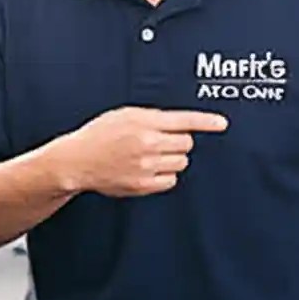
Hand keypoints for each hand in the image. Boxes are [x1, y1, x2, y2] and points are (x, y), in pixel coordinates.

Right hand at [57, 106, 227, 196]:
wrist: (77, 160)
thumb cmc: (98, 135)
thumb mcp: (123, 114)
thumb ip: (152, 117)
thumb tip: (177, 123)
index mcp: (143, 123)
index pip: (183, 120)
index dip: (206, 121)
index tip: (221, 123)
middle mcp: (148, 144)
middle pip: (186, 143)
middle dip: (179, 140)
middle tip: (162, 140)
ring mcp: (147, 166)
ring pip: (181, 162)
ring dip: (172, 157)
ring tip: (152, 155)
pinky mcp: (144, 185)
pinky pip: (171, 180)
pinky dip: (165, 174)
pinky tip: (150, 169)